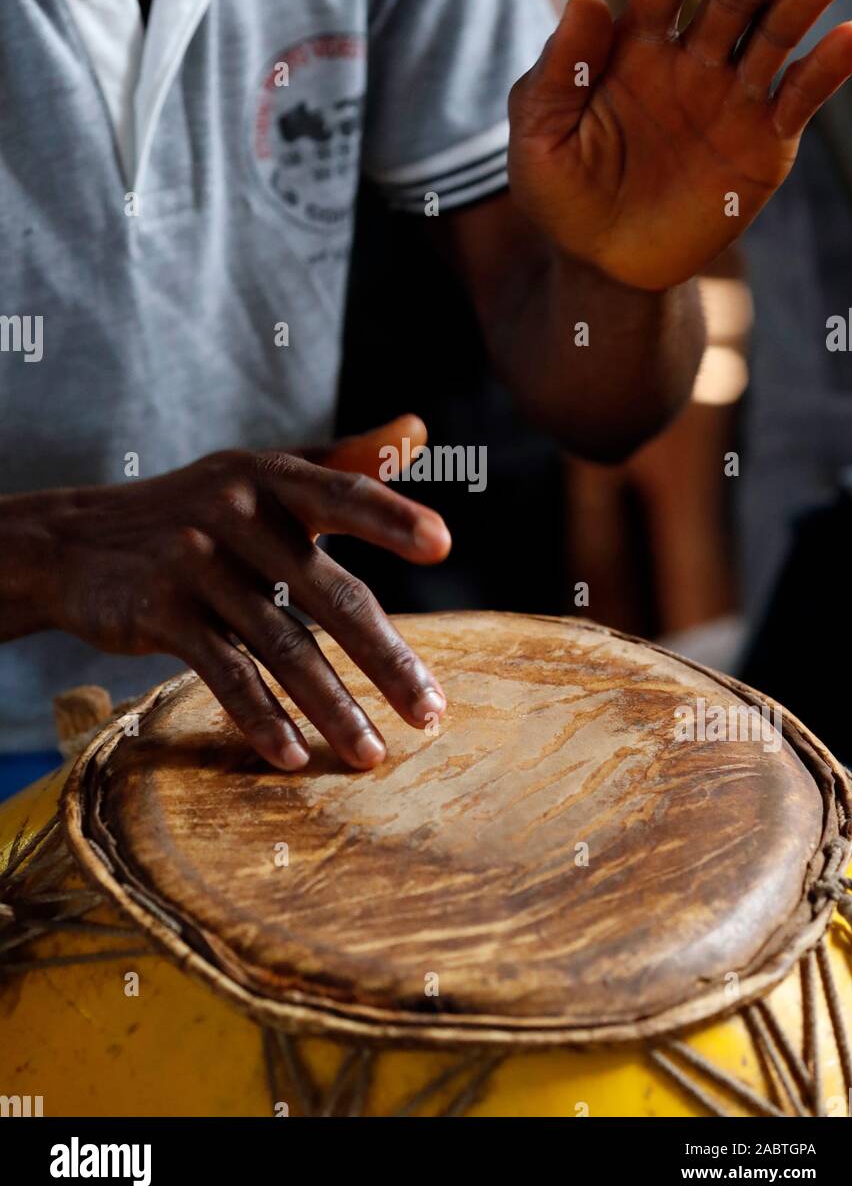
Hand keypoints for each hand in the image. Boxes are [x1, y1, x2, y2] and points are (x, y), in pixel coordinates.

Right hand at [38, 416, 450, 771]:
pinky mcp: (160, 611)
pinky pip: (225, 672)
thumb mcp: (261, 476)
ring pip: (282, 645)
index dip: (392, 516)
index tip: (443, 544)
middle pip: (329, 594)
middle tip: (430, 712)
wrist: (75, 542)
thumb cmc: (194, 512)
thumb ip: (343, 461)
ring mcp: (195, 562)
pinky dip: (261, 717)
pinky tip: (293, 755)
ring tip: (371, 754)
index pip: (343, 493)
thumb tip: (420, 429)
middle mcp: (236, 513)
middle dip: (386, 659)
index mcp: (271, 477)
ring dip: (332, 708)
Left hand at [508, 0, 851, 289]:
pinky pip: (799, 98)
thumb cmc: (563, 194)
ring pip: (773, 36)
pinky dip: (828, 69)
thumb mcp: (539, 138)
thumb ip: (557, 73)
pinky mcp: (765, 140)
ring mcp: (732, 96)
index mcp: (633, 45)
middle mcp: (691, 59)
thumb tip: (585, 1)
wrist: (606, 264)